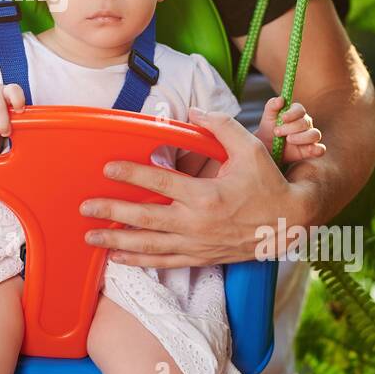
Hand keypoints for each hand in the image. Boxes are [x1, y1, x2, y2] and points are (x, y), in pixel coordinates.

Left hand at [78, 106, 307, 268]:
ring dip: (117, 241)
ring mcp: (197, 244)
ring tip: (90, 236)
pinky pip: (164, 261)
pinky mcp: (201, 257)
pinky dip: (138, 261)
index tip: (108, 169)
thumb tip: (193, 111)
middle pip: (145, 218)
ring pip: (149, 245)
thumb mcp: (249, 148)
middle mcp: (197, 223)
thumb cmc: (268, 183)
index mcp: (206, 195)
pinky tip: (116, 257)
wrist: (289, 223)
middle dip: (112, 212)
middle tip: (85, 207)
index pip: (160, 183)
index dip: (132, 174)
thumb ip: (220, 126)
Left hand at [256, 96, 325, 161]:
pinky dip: (317, 149)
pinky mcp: (310, 149)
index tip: (282, 118)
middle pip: (305, 123)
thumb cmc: (268, 128)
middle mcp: (306, 123)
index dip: (292, 114)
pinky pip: (320, 149)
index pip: (300, 110)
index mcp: (296, 112)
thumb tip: (281, 99)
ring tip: (288, 140)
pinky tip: (308, 150)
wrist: (267, 146)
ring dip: (301, 138)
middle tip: (277, 132)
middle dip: (290, 128)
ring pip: (315, 134)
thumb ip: (272, 105)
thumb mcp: (268, 116)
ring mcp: (309, 136)